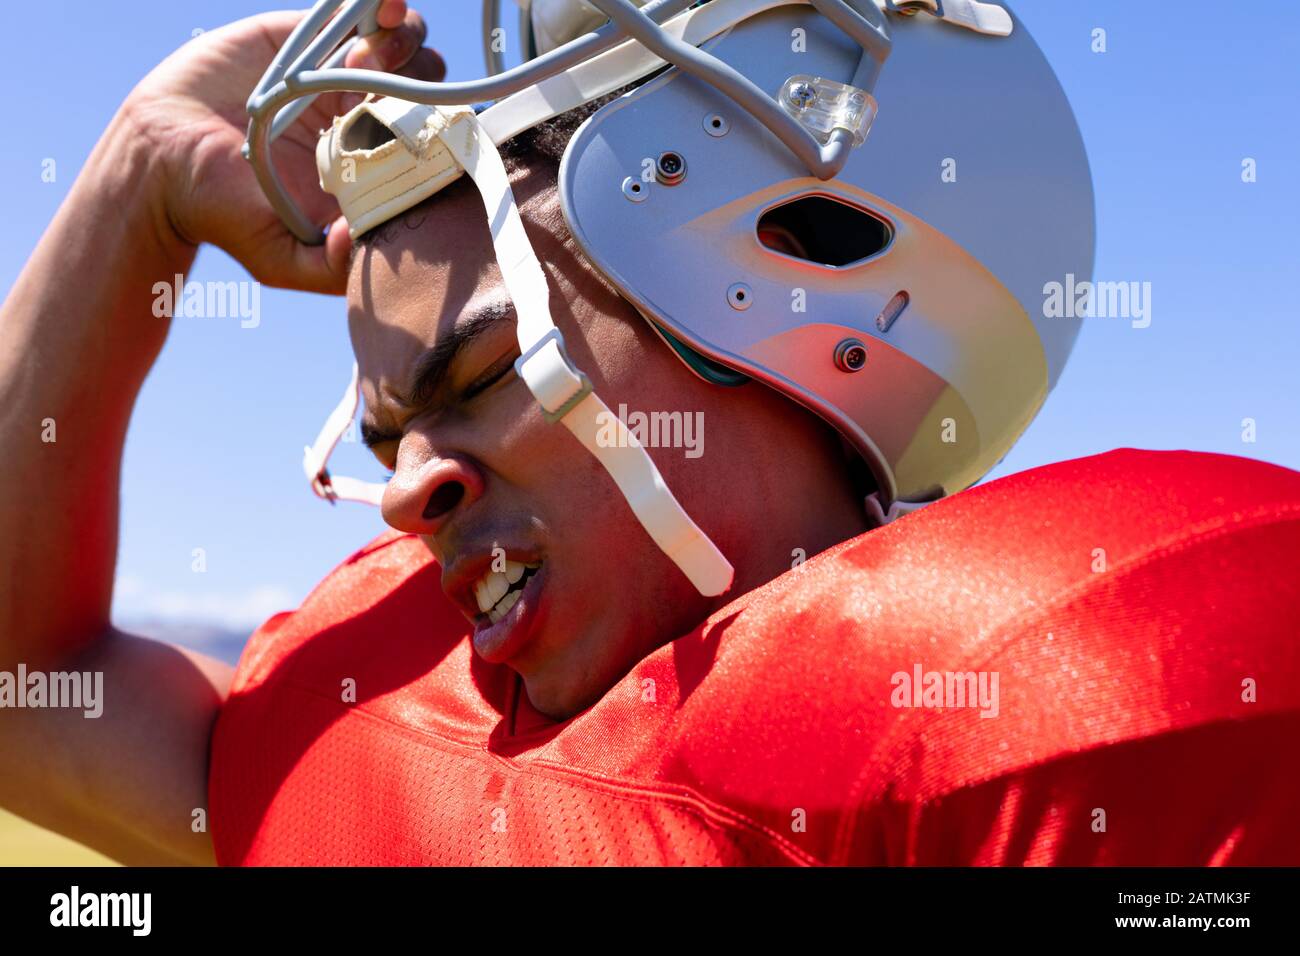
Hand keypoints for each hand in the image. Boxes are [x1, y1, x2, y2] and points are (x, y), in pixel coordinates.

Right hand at [125, 0, 444, 292]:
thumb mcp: (282, 259)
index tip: (412, 127)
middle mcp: (361, 118)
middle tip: (383, 89)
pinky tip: (382, 12)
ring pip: (402, 46)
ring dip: (403, 44)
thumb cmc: (223, 215)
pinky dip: (379, 8)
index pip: (428, 140)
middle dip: (421, 81)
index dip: (435, 127)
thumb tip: (373, 239)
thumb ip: (331, 266)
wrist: (158, 161)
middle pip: (425, 87)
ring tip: (367, 58)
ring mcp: (335, 75)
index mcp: (370, 164)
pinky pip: (357, 13)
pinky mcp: (303, 38)